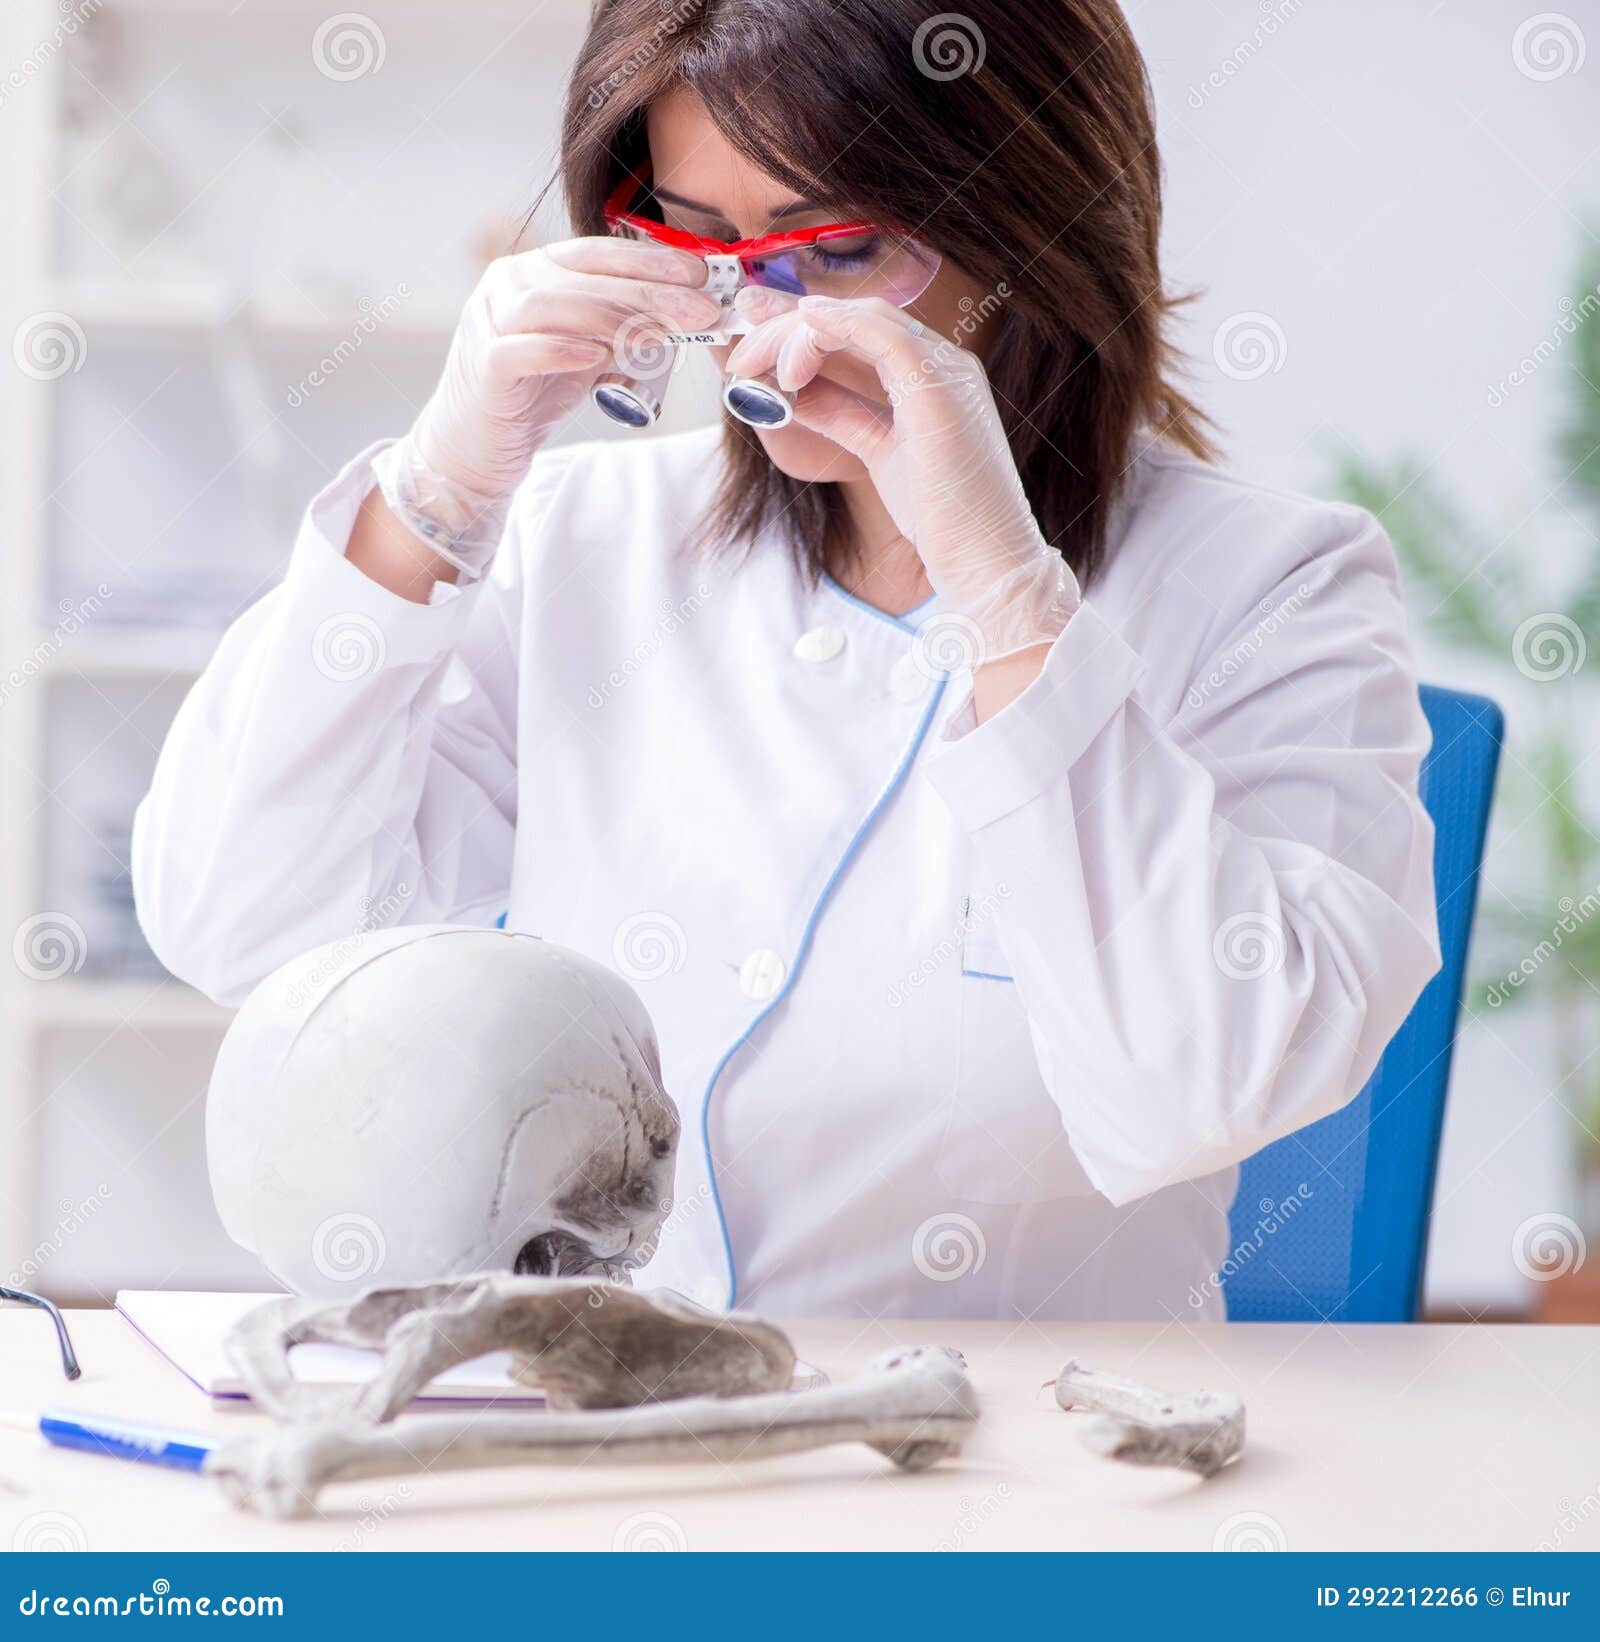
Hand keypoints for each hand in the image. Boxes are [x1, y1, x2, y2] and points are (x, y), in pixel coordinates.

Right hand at [373, 239, 723, 575]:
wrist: (478, 443)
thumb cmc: (535, 392)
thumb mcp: (588, 350)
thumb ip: (623, 327)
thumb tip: (686, 313)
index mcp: (537, 270)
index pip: (599, 254)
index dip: (651, 260)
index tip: (701, 274)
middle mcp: (509, 284)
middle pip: (586, 279)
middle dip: (649, 292)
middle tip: (700, 309)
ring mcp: (490, 321)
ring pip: (553, 306)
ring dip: (612, 318)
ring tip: (659, 336)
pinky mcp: (484, 365)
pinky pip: (522, 350)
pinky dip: (561, 350)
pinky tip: (599, 357)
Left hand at [727, 292, 1079, 662]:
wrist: (986, 562)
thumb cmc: (942, 521)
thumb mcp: (879, 453)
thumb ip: (842, 415)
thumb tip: (793, 394)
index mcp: (935, 379)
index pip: (861, 333)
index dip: (803, 334)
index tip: (753, 352)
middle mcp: (946, 364)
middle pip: (856, 318)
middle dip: (790, 327)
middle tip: (740, 353)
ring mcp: (948, 371)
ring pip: (863, 319)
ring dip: (800, 332)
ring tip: (754, 363)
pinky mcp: (941, 389)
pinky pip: (882, 335)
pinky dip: (837, 326)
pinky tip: (801, 331)